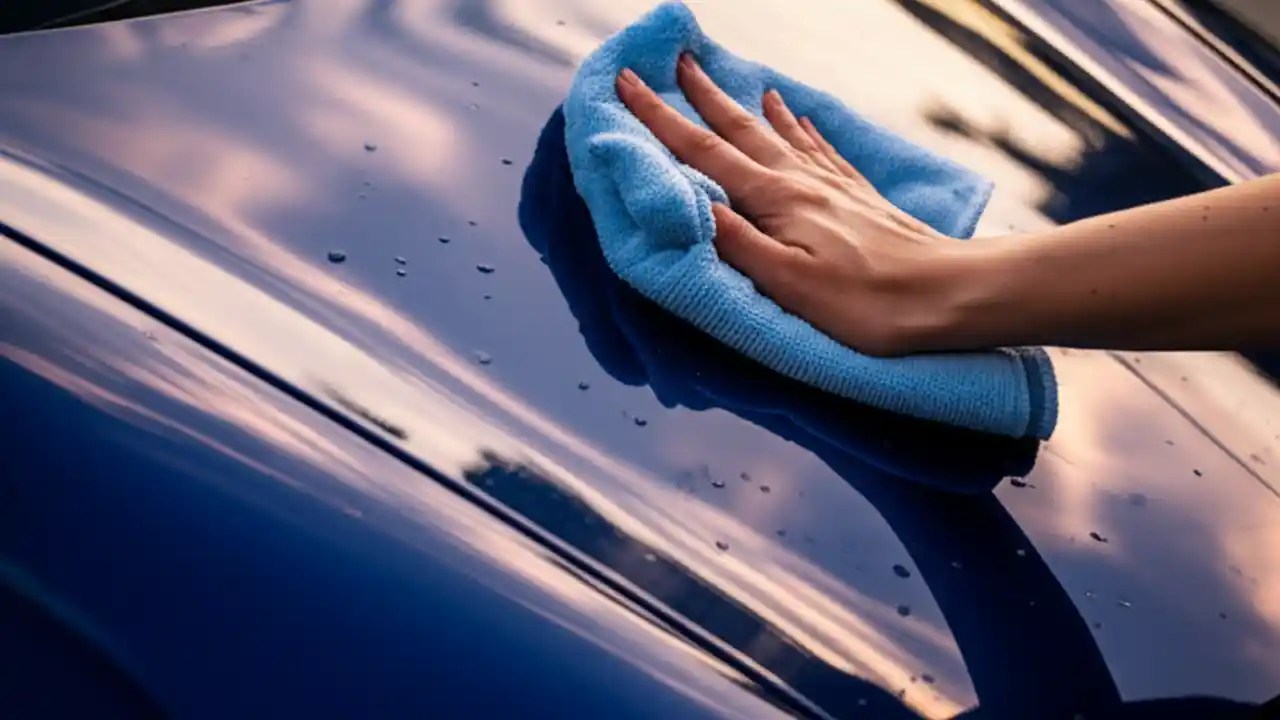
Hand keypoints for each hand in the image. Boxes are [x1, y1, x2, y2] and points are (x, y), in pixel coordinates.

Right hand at [615, 54, 970, 355]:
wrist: (946, 295)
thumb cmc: (866, 304)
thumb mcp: (789, 283)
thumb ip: (736, 240)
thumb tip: (688, 201)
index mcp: (776, 200)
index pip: (704, 153)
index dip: (661, 119)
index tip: (628, 85)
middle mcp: (801, 180)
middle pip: (738, 129)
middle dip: (699, 95)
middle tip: (672, 60)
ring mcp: (830, 184)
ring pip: (775, 131)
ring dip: (741, 104)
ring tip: (720, 78)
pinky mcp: (855, 194)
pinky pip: (816, 147)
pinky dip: (795, 125)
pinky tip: (792, 112)